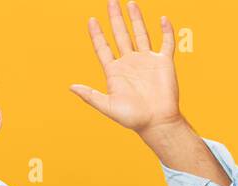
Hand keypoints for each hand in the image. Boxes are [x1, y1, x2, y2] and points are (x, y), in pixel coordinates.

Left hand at [70, 1, 182, 134]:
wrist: (157, 122)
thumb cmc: (133, 118)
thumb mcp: (107, 106)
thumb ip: (90, 95)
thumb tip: (71, 87)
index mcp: (115, 72)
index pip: (103, 48)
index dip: (97, 34)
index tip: (91, 20)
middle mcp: (130, 63)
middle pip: (120, 35)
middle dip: (115, 18)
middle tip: (111, 2)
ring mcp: (147, 61)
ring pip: (141, 34)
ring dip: (135, 19)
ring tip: (130, 3)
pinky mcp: (164, 62)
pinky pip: (166, 43)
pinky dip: (166, 31)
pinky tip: (162, 19)